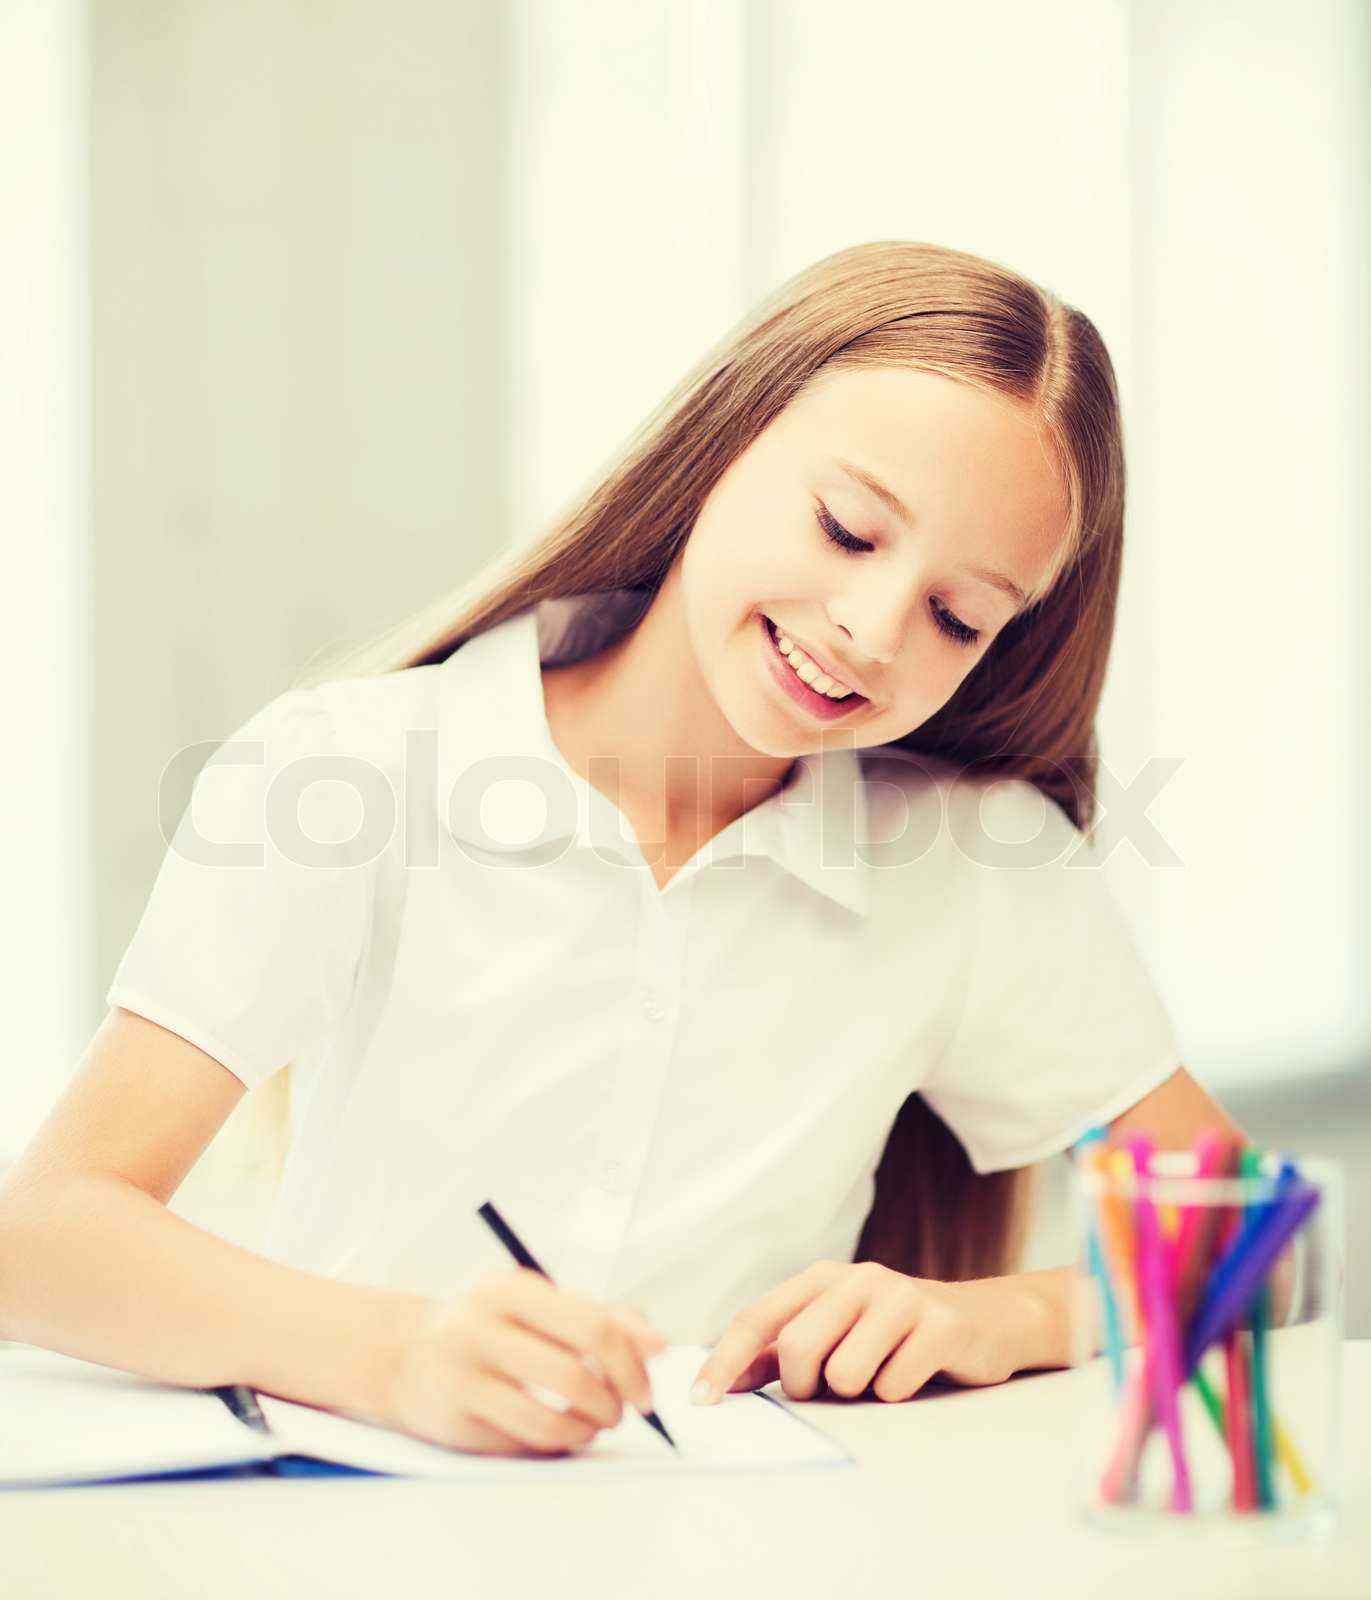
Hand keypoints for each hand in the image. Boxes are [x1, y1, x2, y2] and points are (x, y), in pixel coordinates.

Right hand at [379, 1267, 667, 1456]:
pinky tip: (557, 1431)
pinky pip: (524, 1446)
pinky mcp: (454, 1424)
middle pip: (575, 1375)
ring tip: (592, 1424)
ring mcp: (462, 1377)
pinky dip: (554, 1445)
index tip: (645, 1388)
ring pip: (551, 1421)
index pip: (593, 1326)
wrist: (406, 1353)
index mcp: (510, 1288)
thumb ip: (603, 1316)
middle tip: (623, 1411)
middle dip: (614, 1402)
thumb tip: (658, 1346)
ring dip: (587, 1431)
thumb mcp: (539, 1303)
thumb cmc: (492, 1324)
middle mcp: (480, 1328)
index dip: (632, 1363)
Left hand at [690, 1259, 1024, 1405]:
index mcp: (824, 1278)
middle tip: (830, 1390)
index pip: (759, 1318)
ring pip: (844, 1372)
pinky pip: (893, 1386)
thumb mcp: (839, 1332)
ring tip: (880, 1374)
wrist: (986, 1321)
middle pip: (798, 1346)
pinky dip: (897, 1394)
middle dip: (806, 1386)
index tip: (701, 1401)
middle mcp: (859, 1277)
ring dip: (857, 1392)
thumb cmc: (897, 1334)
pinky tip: (916, 1373)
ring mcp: (901, 1297)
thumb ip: (784, 1352)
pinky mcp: (940, 1325)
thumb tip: (727, 1381)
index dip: (725, 1360)